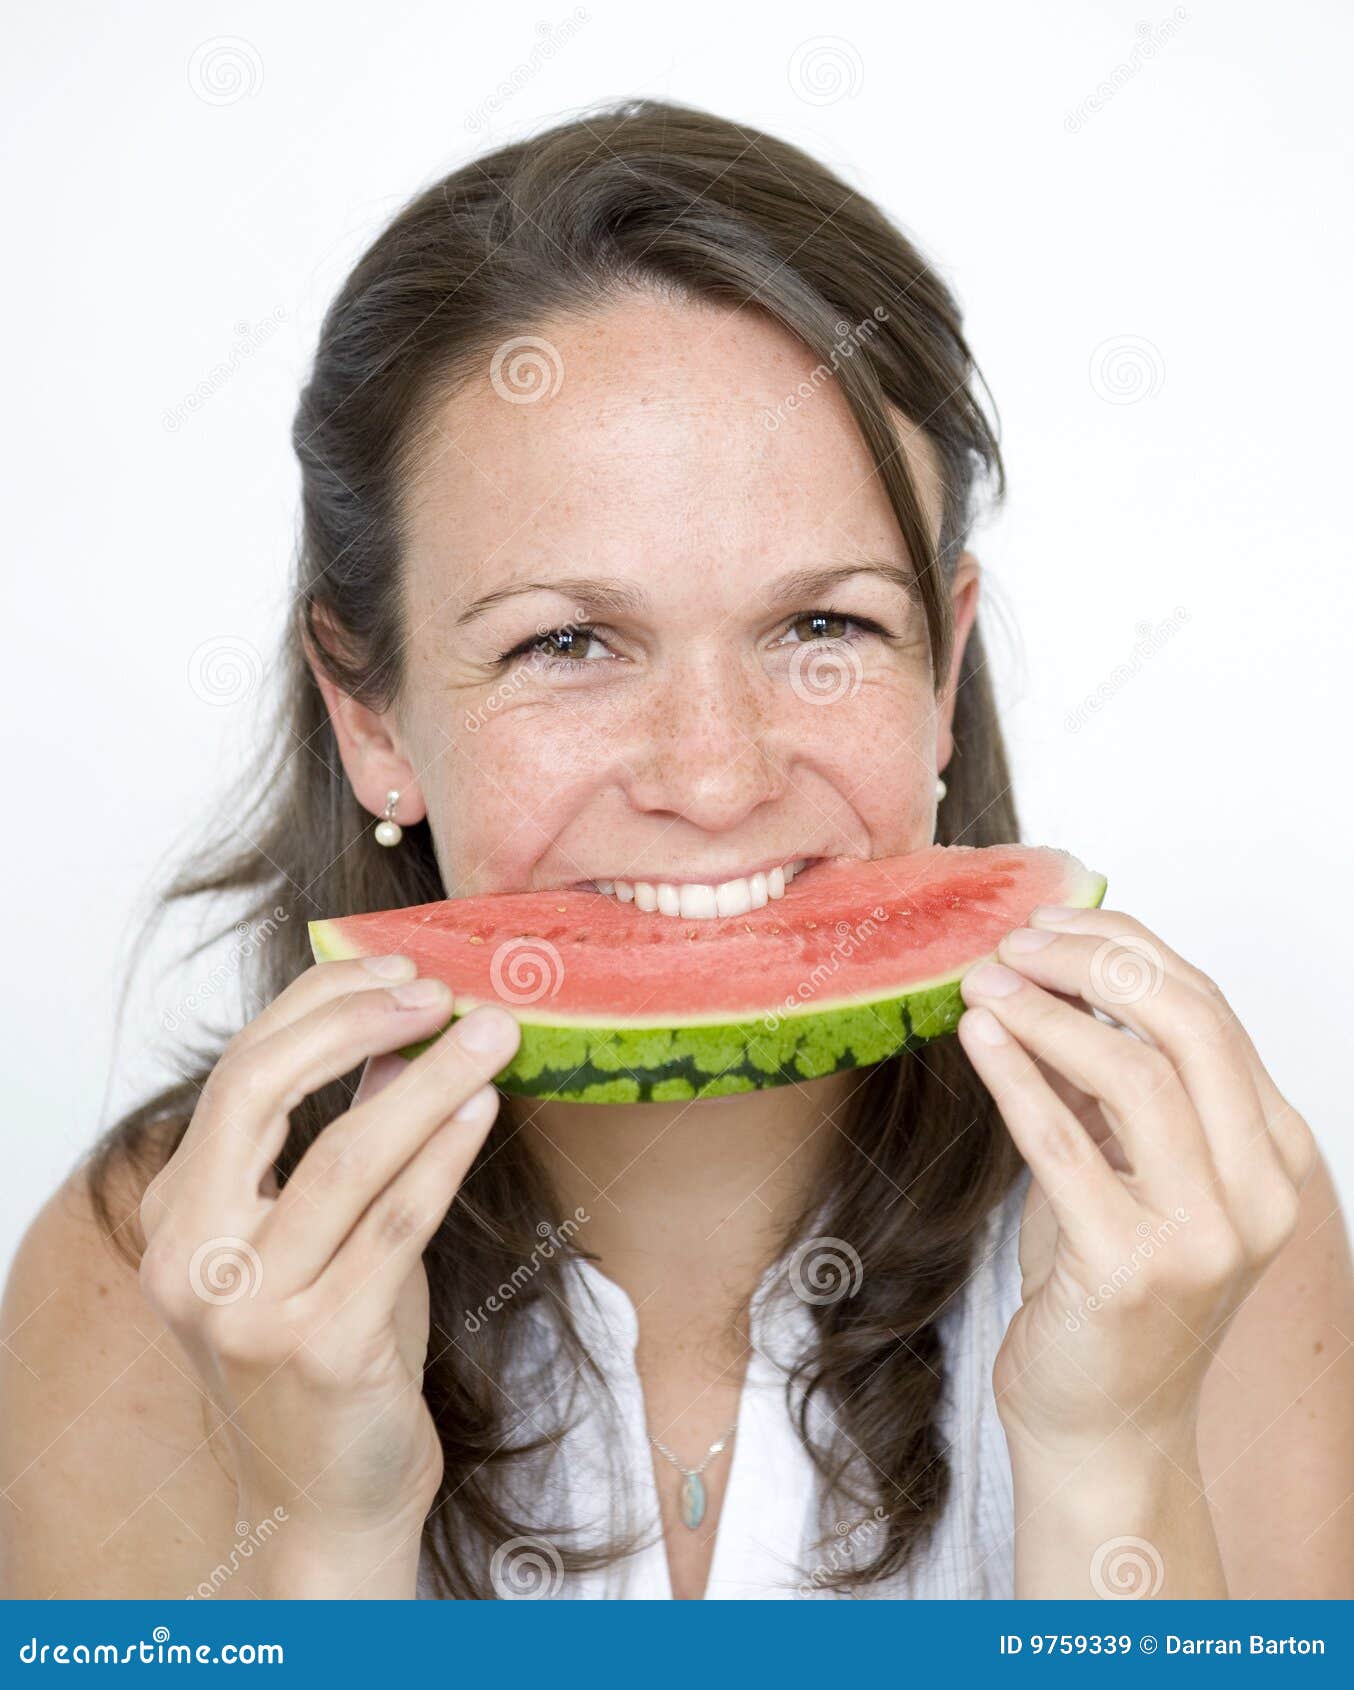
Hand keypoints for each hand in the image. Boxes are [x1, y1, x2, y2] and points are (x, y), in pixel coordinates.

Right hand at [136, 957, 519, 1543]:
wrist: (328, 1500)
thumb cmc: (328, 1352)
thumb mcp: (319, 1236)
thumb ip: (338, 1140)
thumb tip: (400, 1032)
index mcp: (177, 1214)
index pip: (239, 1071)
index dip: (319, 1005)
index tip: (396, 967)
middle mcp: (192, 1257)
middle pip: (261, 1090)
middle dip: (358, 1020)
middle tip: (441, 989)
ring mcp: (248, 1308)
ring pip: (344, 1154)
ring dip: (429, 1077)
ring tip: (492, 1031)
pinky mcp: (319, 1347)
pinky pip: (395, 1224)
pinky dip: (445, 1152)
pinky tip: (484, 1106)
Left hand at [955, 904, 1316, 1466]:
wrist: (1104, 1426)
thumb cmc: (1110, 1290)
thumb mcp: (1124, 1169)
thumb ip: (1107, 1084)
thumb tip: (1052, 976)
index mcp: (1273, 1152)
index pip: (1211, 1011)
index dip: (1129, 948)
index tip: (1054, 920)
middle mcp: (1259, 1190)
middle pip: (1188, 1025)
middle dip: (1093, 962)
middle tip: (1016, 941)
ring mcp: (1205, 1234)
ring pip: (1135, 1075)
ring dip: (1047, 1012)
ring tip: (983, 981)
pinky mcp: (1132, 1269)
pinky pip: (1066, 1146)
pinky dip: (1016, 1076)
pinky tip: (976, 1035)